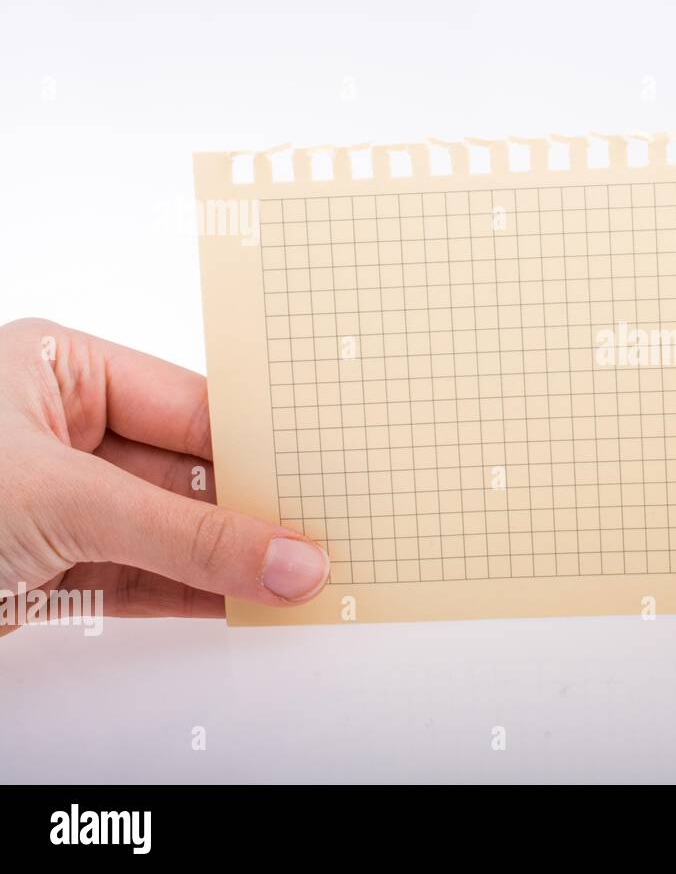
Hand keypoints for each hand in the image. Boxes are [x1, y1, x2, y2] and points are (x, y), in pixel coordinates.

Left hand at [0, 318, 330, 632]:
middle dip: (256, 511)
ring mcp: (59, 505)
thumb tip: (286, 560)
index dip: (260, 446)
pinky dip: (198, 595)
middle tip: (326, 536)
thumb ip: (183, 536)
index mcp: (60, 372)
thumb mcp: (62, 499)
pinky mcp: (52, 572)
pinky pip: (144, 580)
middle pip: (189, 474)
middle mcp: (62, 433)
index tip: (324, 478)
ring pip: (172, 534)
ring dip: (234, 561)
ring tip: (306, 578)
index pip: (190, 407)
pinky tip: (253, 600)